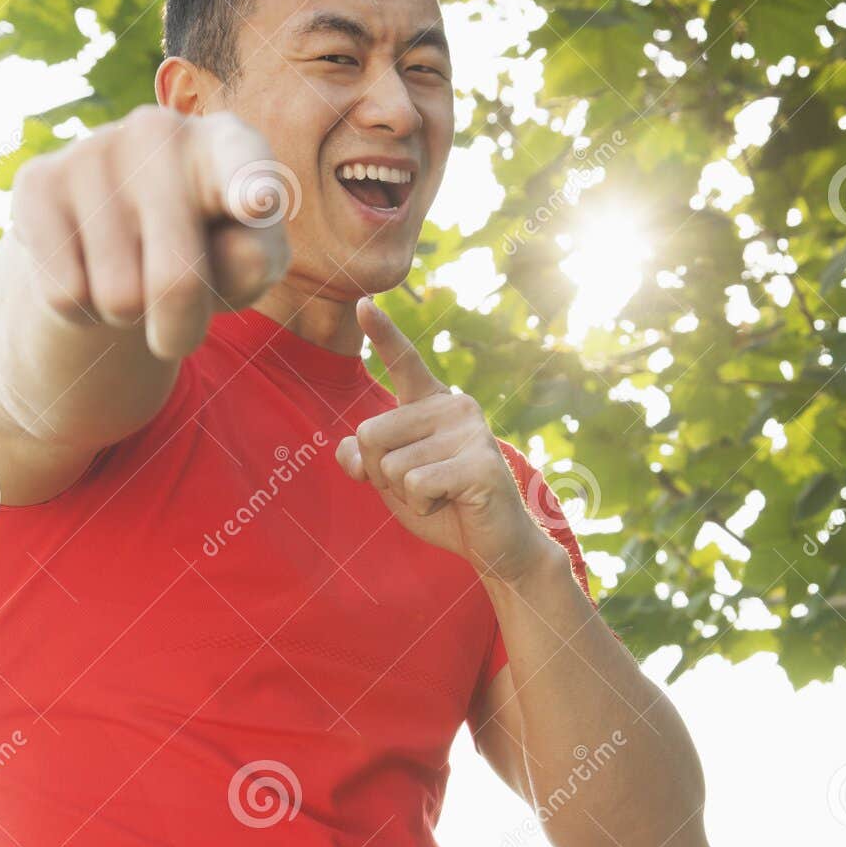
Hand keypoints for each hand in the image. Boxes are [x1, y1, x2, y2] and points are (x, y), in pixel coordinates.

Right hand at [10, 105, 290, 359]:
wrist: (118, 238)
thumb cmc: (207, 251)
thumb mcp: (247, 264)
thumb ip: (257, 260)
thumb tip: (236, 253)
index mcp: (227, 147)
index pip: (243, 164)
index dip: (251, 186)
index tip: (258, 202)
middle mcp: (160, 131)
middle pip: (177, 283)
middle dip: (181, 329)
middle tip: (180, 317)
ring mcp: (93, 150)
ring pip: (117, 300)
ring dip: (128, 316)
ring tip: (133, 274)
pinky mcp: (37, 181)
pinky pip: (65, 296)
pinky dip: (83, 312)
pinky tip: (90, 270)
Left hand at [335, 298, 550, 583]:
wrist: (495, 544)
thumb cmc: (444, 506)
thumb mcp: (394, 482)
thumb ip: (368, 460)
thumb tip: (350, 450)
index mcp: (435, 404)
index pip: (405, 363)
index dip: (383, 333)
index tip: (361, 302)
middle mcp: (455, 406)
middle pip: (370, 433)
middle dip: (382, 473)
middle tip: (422, 486)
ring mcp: (470, 431)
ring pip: (391, 465)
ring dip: (405, 494)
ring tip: (441, 495)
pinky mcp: (479, 462)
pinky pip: (415, 483)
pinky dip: (422, 504)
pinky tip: (451, 503)